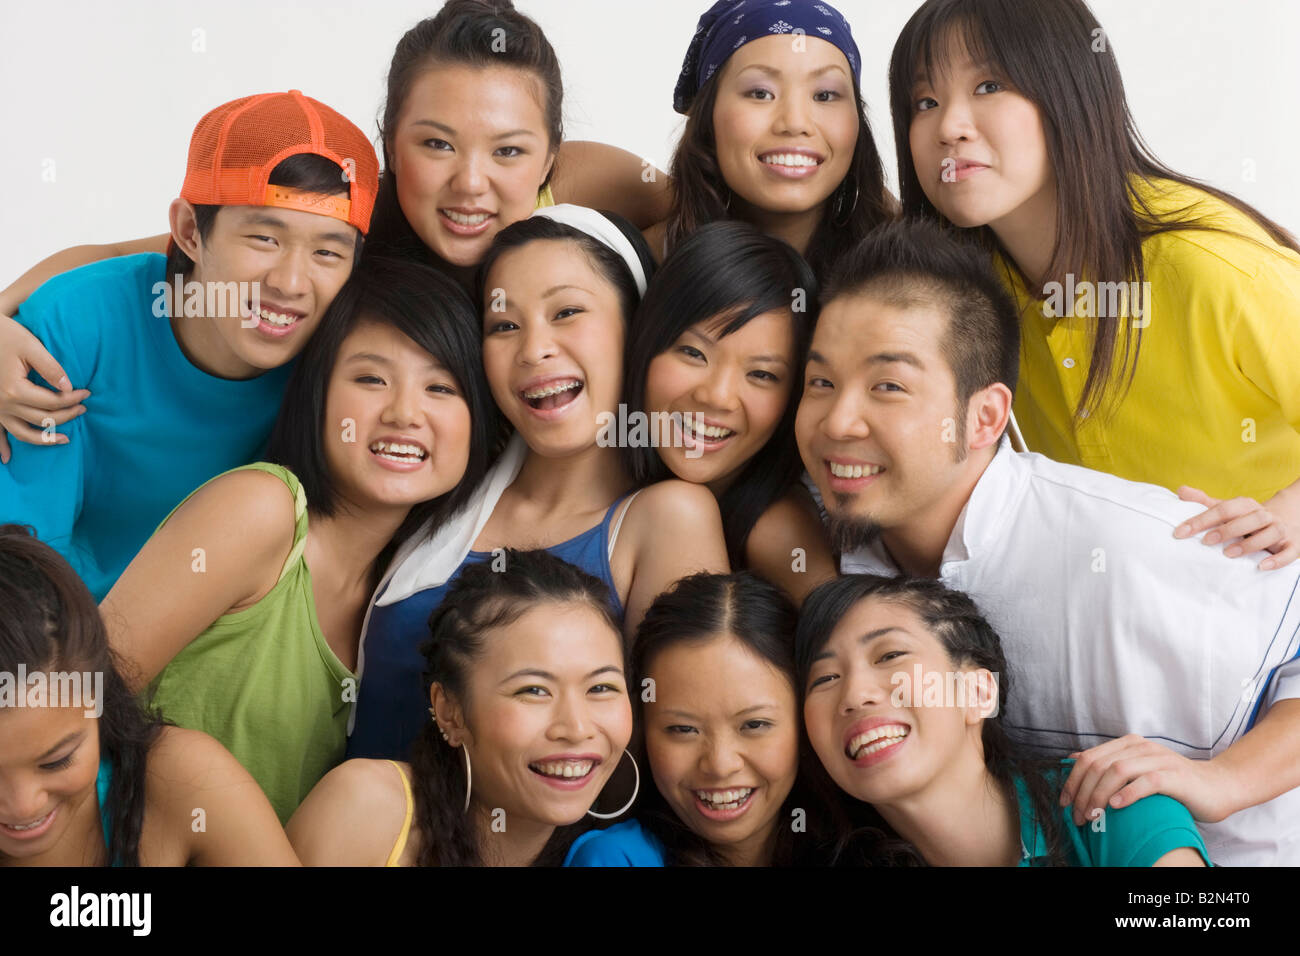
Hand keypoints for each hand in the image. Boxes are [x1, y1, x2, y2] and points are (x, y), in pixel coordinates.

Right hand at [0, 314, 87, 462]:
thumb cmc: (3, 335)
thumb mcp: (29, 345)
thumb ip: (51, 367)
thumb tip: (69, 387)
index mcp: (15, 390)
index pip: (53, 402)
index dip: (73, 399)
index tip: (87, 393)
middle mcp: (3, 404)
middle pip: (42, 418)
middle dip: (67, 415)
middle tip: (83, 408)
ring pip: (22, 432)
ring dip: (44, 439)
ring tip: (65, 439)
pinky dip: (1, 446)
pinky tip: (7, 459)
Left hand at [1060, 734, 1235, 825]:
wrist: (1217, 786)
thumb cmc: (1173, 783)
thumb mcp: (1137, 770)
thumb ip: (1108, 763)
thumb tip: (1072, 759)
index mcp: (1127, 744)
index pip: (1089, 758)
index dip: (1072, 780)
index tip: (1065, 803)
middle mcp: (1140, 747)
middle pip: (1098, 765)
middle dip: (1083, 792)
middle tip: (1078, 817)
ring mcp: (1158, 759)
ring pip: (1117, 771)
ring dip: (1100, 795)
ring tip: (1093, 815)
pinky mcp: (1174, 775)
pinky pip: (1146, 781)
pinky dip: (1128, 793)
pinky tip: (1117, 806)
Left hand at [1174, 485, 1298, 570]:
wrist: (1285, 520)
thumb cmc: (1246, 518)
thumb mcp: (1226, 508)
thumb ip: (1204, 501)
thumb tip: (1180, 490)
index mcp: (1245, 505)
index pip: (1223, 509)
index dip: (1201, 520)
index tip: (1180, 532)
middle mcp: (1264, 515)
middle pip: (1249, 518)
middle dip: (1227, 529)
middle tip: (1206, 541)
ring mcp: (1280, 529)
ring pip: (1270, 533)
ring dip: (1250, 543)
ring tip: (1229, 554)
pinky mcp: (1293, 545)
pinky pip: (1289, 552)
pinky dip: (1278, 560)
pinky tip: (1262, 566)